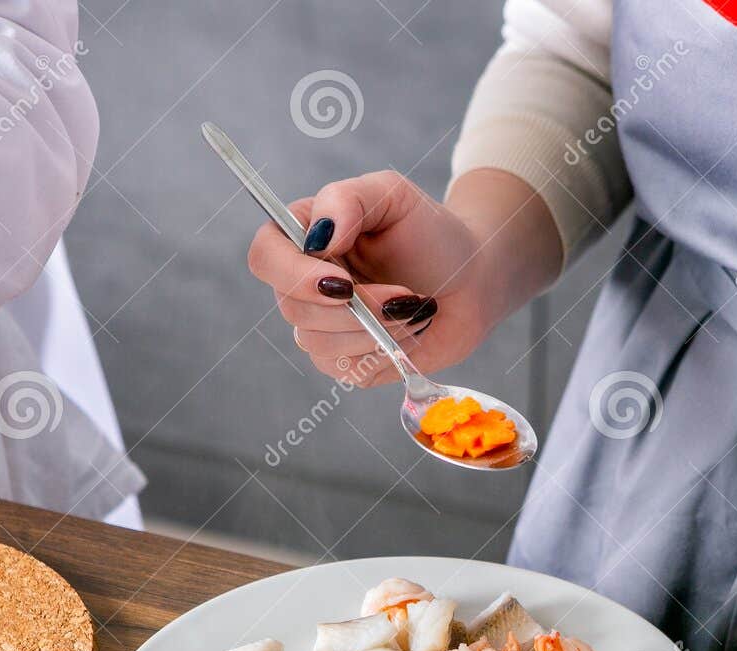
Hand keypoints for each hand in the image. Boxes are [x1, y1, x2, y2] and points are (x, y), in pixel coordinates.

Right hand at [246, 168, 560, 387]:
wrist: (472, 281)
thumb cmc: (431, 234)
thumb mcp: (392, 196)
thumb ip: (347, 200)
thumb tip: (318, 236)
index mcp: (304, 238)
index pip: (265, 256)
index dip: (294, 274)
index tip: (344, 282)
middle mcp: (303, 285)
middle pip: (294, 308)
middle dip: (358, 308)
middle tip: (404, 294)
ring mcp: (321, 328)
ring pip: (319, 344)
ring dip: (377, 330)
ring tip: (413, 308)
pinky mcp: (346, 363)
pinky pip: (346, 369)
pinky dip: (384, 352)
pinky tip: (407, 332)